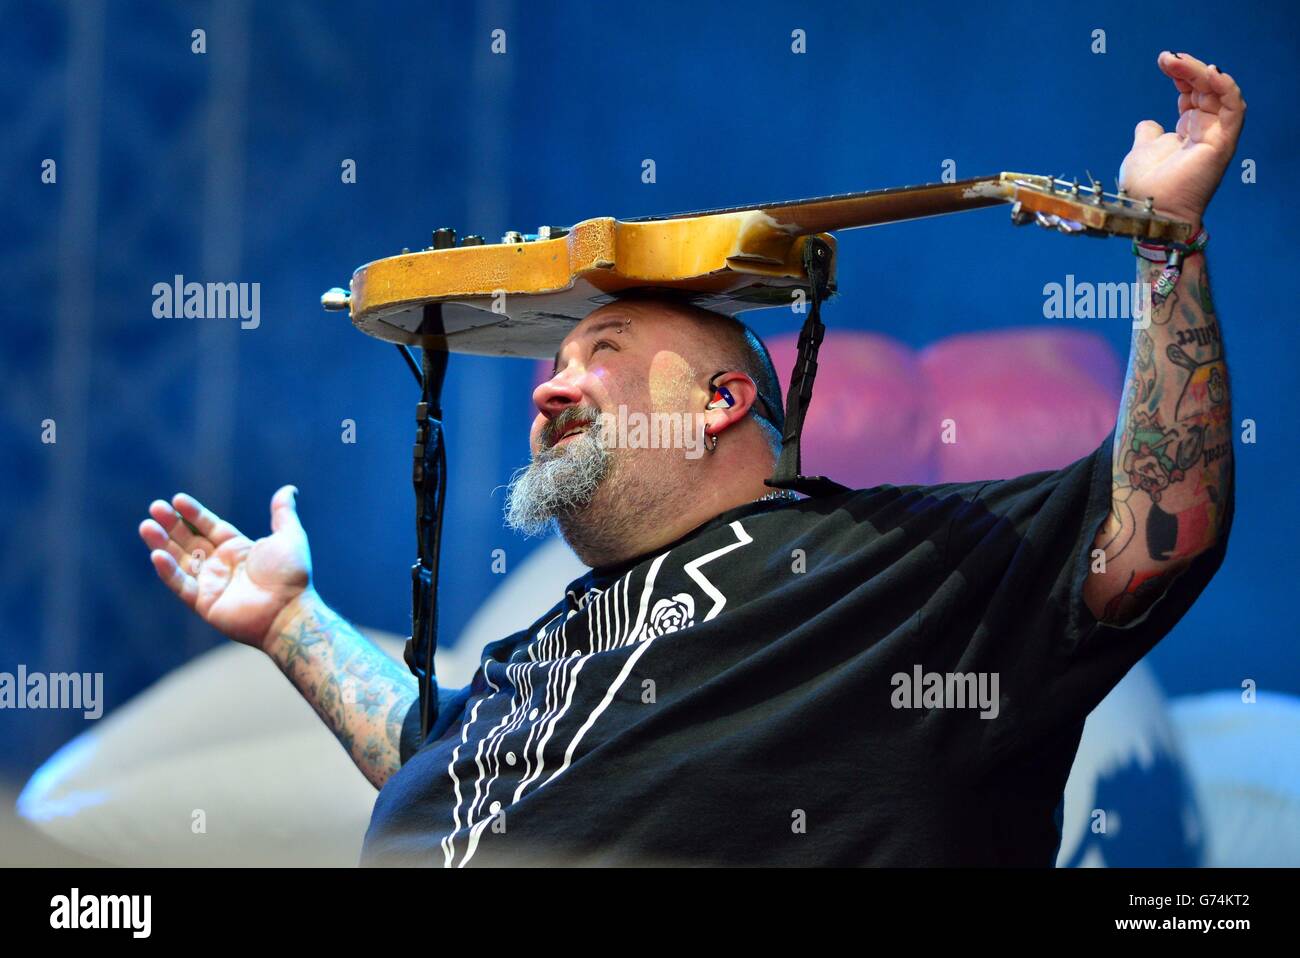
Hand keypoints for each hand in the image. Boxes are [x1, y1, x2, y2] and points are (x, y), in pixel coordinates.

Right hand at [139, 485, 312, 650]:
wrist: (290, 610)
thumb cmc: (292, 575)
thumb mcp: (290, 536)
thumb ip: (283, 513)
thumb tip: (289, 489)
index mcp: (238, 549)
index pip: (210, 527)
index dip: (194, 514)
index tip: (176, 499)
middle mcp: (222, 565)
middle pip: (190, 541)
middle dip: (172, 525)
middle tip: (155, 507)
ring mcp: (211, 584)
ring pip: (180, 560)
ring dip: (162, 544)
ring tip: (147, 525)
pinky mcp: (204, 603)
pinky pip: (181, 585)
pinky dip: (168, 571)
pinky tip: (157, 554)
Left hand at [1118, 51, 1245, 230]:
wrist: (1149, 212)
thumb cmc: (1144, 189)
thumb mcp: (1141, 152)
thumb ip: (1149, 135)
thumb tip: (1149, 122)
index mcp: (1188, 132)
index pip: (1193, 94)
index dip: (1182, 76)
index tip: (1164, 63)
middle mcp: (1205, 131)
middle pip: (1206, 89)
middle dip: (1188, 69)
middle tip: (1166, 58)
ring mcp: (1215, 136)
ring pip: (1220, 93)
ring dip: (1201, 73)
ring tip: (1177, 61)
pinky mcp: (1222, 142)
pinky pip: (1232, 107)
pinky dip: (1223, 87)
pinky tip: (1206, 73)